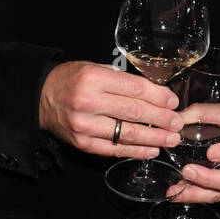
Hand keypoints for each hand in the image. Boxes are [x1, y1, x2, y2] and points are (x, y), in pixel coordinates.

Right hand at [39, 61, 182, 157]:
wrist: (41, 98)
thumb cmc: (72, 80)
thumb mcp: (95, 68)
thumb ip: (122, 80)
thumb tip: (157, 94)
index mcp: (93, 79)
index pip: (134, 89)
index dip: (158, 96)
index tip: (173, 102)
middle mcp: (88, 102)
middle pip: (134, 111)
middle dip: (161, 118)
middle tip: (178, 123)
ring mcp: (84, 125)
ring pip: (127, 133)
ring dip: (154, 138)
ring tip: (171, 139)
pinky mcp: (82, 143)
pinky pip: (114, 149)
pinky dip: (135, 150)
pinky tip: (151, 150)